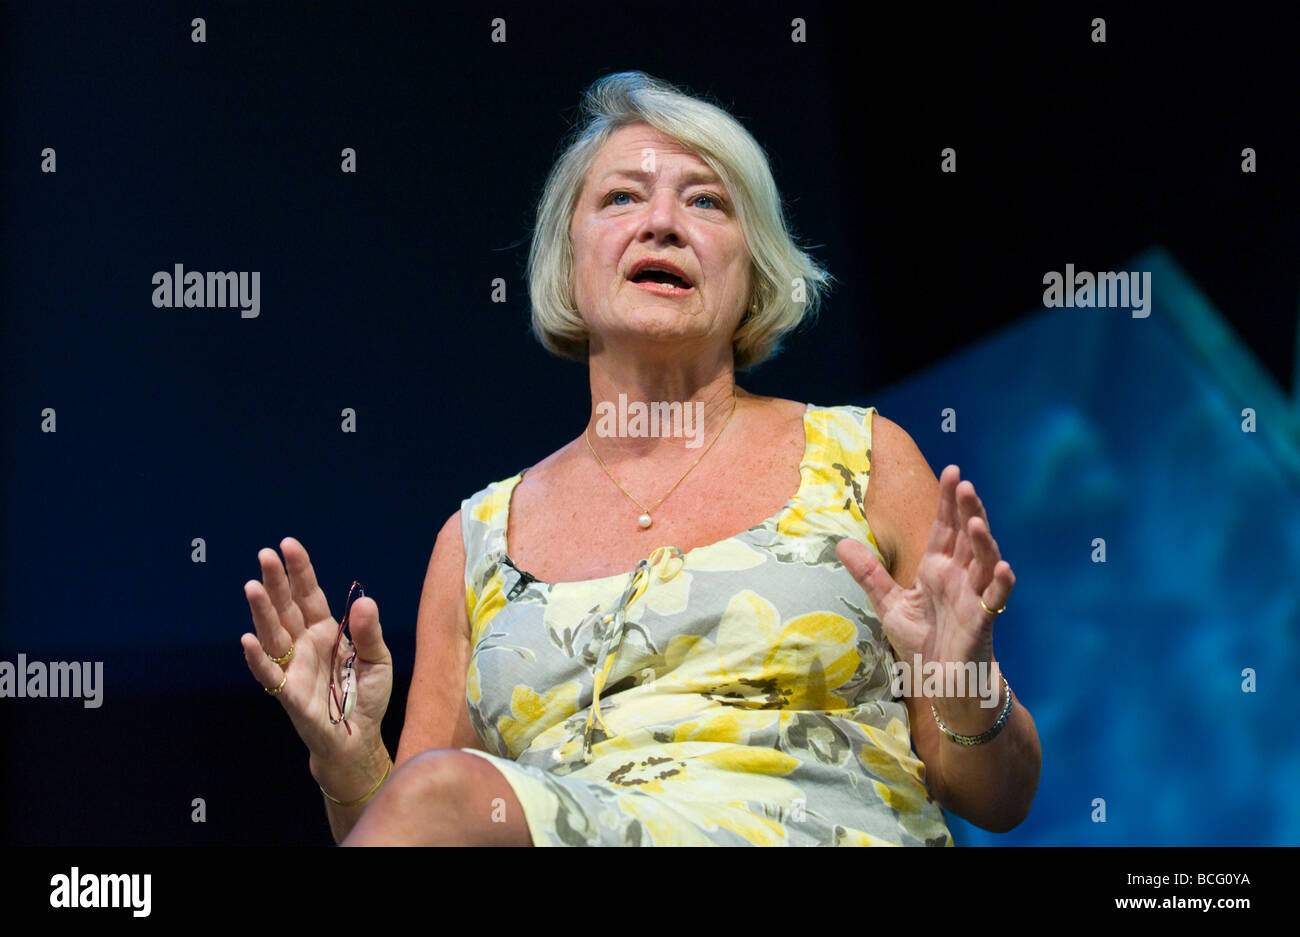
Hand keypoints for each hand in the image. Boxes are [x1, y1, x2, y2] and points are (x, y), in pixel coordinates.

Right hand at [240, 537, 392, 796]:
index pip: (310, 595)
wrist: (358, 739)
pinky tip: (248, 640)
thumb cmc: (366, 697)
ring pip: (273, 634)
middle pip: (287, 608)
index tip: (288, 545)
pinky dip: (257, 658)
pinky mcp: (289, 693)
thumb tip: (364, 601)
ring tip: (252, 586)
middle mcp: (305, 644)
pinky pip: (269, 673)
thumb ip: (369, 633)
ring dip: (262, 611)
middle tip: (265, 555)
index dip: (300, 571)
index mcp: (326, 631)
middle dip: (276, 581)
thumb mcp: (379, 660)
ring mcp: (294, 667)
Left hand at [837, 465, 1014, 703]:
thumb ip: (869, 573)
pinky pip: (996, 598)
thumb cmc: (922, 642)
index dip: (948, 501)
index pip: (944, 528)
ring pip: (984, 561)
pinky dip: (1001, 583)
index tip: (953, 471)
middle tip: (963, 483)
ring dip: (984, 541)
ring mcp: (974, 597)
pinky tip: (1004, 567)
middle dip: (967, 510)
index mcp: (938, 569)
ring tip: (976, 520)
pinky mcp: (982, 621)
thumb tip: (841, 543)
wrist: (942, 682)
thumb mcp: (889, 604)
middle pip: (966, 536)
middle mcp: (959, 577)